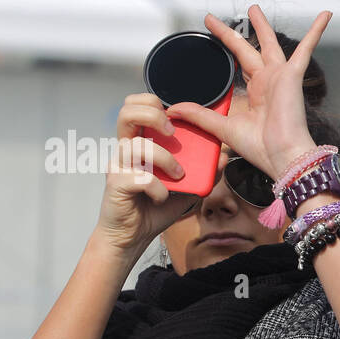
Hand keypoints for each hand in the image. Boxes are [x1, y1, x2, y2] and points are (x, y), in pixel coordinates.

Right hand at [93, 93, 198, 255]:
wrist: (134, 236)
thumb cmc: (154, 207)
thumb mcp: (187, 188)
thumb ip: (203, 171)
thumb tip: (222, 156)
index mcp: (139, 142)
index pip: (136, 106)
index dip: (152, 102)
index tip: (174, 119)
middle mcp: (125, 149)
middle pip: (127, 112)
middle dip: (153, 116)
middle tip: (171, 133)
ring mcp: (119, 166)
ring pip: (136, 146)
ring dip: (164, 158)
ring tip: (178, 175)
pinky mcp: (117, 184)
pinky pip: (140, 177)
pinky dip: (158, 188)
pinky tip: (161, 197)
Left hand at [165, 5, 331, 178]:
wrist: (283, 156)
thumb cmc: (261, 148)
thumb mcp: (222, 127)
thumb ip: (200, 114)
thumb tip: (174, 108)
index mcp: (256, 93)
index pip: (238, 65)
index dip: (224, 50)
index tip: (210, 37)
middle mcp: (268, 82)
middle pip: (248, 49)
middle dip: (233, 33)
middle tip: (215, 20)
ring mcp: (280, 77)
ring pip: (270, 43)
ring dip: (262, 25)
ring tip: (253, 8)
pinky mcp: (292, 76)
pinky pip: (306, 49)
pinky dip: (316, 32)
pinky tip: (325, 15)